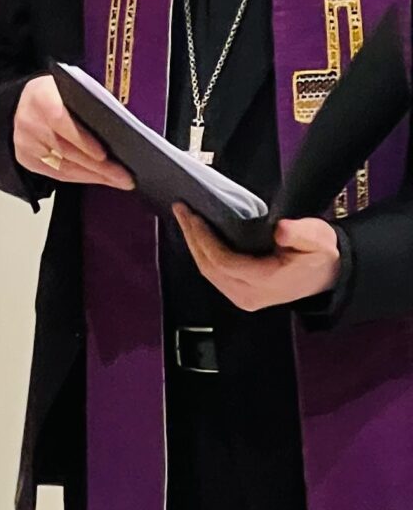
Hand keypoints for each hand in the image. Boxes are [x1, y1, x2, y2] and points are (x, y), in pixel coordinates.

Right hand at [13, 75, 133, 189]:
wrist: (28, 100)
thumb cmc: (57, 94)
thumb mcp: (72, 87)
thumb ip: (90, 101)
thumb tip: (121, 123)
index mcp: (41, 97)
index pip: (61, 121)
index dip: (83, 141)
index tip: (104, 155)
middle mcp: (29, 122)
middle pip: (66, 150)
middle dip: (98, 166)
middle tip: (123, 176)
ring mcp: (26, 143)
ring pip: (63, 167)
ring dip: (93, 176)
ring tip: (117, 180)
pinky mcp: (26, 159)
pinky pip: (57, 174)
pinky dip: (80, 177)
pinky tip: (97, 178)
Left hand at [172, 208, 341, 310]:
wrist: (328, 276)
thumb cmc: (320, 255)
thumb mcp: (318, 239)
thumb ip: (301, 233)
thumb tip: (282, 229)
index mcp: (266, 281)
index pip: (223, 261)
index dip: (205, 238)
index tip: (194, 216)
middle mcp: (249, 295)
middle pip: (209, 267)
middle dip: (192, 237)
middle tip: (181, 211)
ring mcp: (243, 297)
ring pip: (208, 272)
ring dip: (194, 244)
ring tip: (185, 219)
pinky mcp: (241, 294)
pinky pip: (214, 274)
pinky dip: (203, 253)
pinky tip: (198, 235)